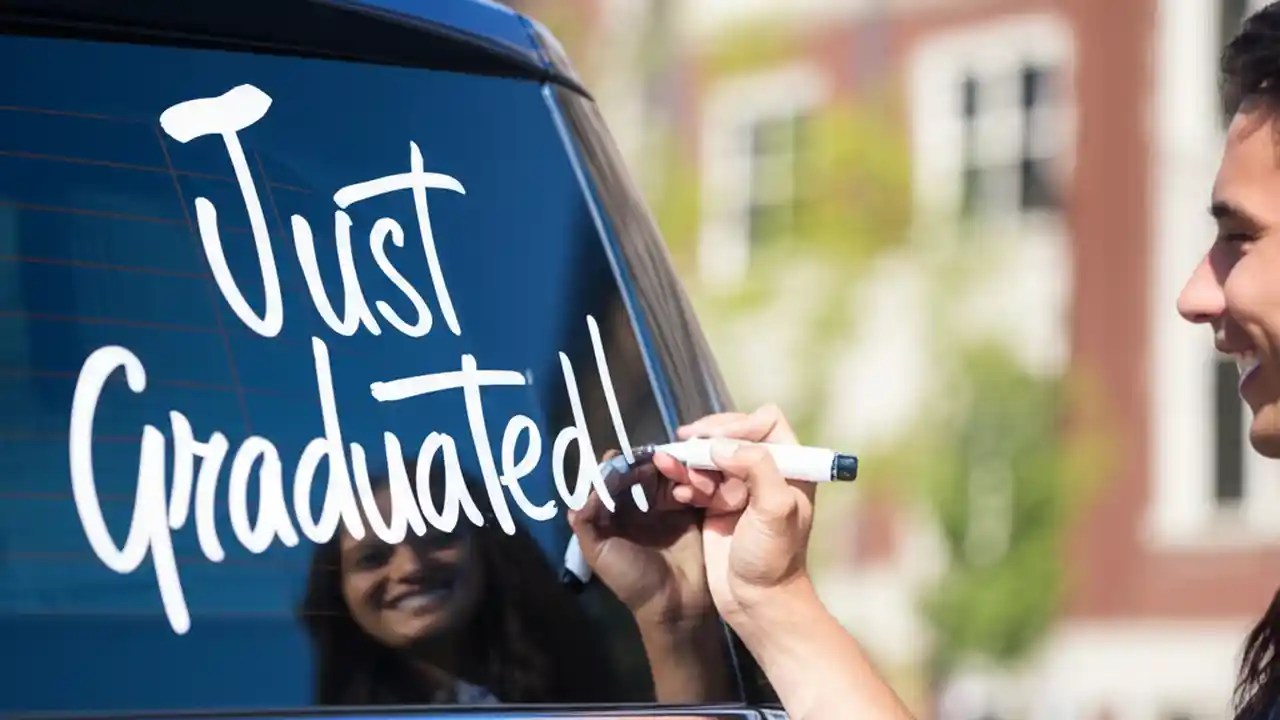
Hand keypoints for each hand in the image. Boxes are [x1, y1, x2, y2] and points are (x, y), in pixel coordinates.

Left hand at [567, 450, 731, 702]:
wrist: (674, 604)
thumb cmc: (633, 580)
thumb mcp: (598, 553)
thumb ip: (585, 523)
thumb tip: (583, 493)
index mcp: (617, 515)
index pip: (612, 481)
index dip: (614, 467)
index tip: (619, 457)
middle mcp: (641, 507)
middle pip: (641, 472)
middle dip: (642, 462)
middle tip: (649, 458)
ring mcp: (668, 508)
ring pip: (666, 475)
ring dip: (667, 467)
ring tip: (668, 466)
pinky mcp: (693, 512)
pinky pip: (690, 487)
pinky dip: (687, 479)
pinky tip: (685, 481)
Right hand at [654, 404, 815, 624]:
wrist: (757, 602)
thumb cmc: (773, 558)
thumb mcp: (776, 510)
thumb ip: (757, 468)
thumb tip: (722, 447)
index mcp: (790, 467)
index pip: (766, 422)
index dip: (741, 425)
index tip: (718, 440)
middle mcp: (764, 472)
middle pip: (732, 435)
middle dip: (707, 438)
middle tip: (685, 442)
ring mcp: (739, 489)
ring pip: (710, 457)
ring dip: (689, 460)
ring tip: (671, 466)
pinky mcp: (717, 506)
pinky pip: (697, 481)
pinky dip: (684, 481)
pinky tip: (678, 491)